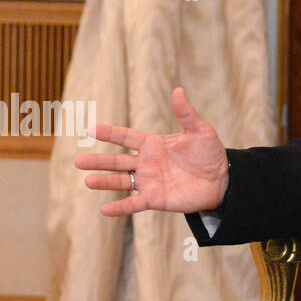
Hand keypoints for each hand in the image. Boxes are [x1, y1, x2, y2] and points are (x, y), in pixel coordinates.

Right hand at [74, 87, 228, 216]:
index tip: (89, 129)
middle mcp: (147, 163)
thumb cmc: (210, 154)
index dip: (109, 133)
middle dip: (98, 161)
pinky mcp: (156, 200)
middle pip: (117, 161)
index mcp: (153, 144)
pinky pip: (134, 204)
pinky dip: (120, 207)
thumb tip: (178, 90)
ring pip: (121, 181)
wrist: (222, 181)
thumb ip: (186, 114)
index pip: (126, 137)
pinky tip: (104, 209)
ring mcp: (149, 182)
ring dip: (104, 182)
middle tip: (78, 162)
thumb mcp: (200, 131)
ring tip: (88, 181)